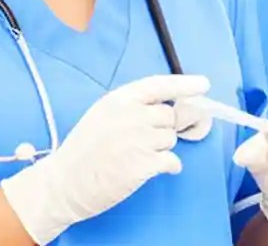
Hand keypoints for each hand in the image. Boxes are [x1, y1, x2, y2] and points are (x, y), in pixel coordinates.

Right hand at [0, 74, 210, 244]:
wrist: (63, 184)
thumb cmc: (84, 150)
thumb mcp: (103, 115)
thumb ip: (133, 107)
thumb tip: (168, 106)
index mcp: (119, 100)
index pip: (159, 85)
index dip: (184, 84)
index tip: (203, 85)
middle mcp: (131, 116)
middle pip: (170, 115)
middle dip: (165, 127)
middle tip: (146, 140)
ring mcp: (138, 140)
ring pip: (171, 139)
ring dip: (162, 148)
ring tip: (136, 156)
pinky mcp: (143, 165)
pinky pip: (172, 161)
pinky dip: (168, 166)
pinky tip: (152, 168)